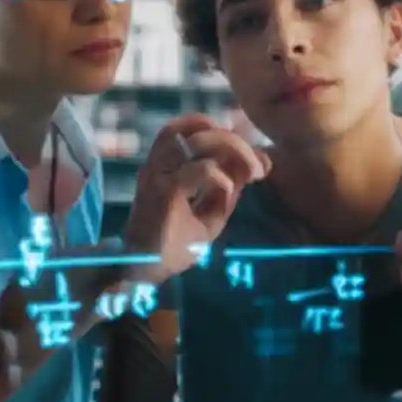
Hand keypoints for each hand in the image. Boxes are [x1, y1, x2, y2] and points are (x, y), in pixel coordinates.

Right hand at [123, 113, 268, 281]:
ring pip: (194, 140)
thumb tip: (256, 164)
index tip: (258, 159)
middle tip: (257, 166)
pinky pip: (194, 170)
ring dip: (230, 149)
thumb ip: (229, 188)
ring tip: (250, 171)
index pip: (196, 128)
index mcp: (168, 164)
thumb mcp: (210, 214)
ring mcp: (158, 175)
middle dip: (234, 140)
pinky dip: (217, 176)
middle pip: (197, 128)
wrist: (142, 273)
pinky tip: (228, 192)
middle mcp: (160, 164)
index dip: (229, 135)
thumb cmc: (172, 245)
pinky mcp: (161, 193)